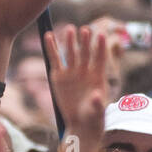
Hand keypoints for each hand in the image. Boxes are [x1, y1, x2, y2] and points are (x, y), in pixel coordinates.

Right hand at [44, 26, 107, 151]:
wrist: (81, 122)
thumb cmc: (93, 116)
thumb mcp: (97, 111)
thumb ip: (98, 103)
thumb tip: (96, 95)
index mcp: (98, 75)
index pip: (100, 58)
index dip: (101, 47)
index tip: (102, 35)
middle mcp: (85, 70)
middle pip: (85, 53)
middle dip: (85, 42)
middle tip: (85, 30)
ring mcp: (71, 72)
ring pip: (71, 53)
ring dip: (70, 41)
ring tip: (70, 29)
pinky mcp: (58, 76)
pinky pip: (54, 59)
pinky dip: (51, 47)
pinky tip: (48, 35)